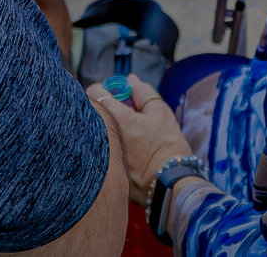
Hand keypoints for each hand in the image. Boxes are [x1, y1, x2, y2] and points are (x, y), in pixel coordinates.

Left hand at [87, 75, 192, 206]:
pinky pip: (105, 152)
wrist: (171, 185)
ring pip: (100, 132)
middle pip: (96, 113)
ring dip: (112, 129)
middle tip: (131, 114)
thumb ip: (142, 92)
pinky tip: (134, 153)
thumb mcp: (160, 112)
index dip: (107, 89)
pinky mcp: (108, 171)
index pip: (95, 92)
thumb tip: (131, 80)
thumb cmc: (167, 146)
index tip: (121, 94)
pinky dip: (114, 147)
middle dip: (110, 109)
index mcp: (115, 118)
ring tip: (134, 135)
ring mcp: (103, 156)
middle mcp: (103, 136)